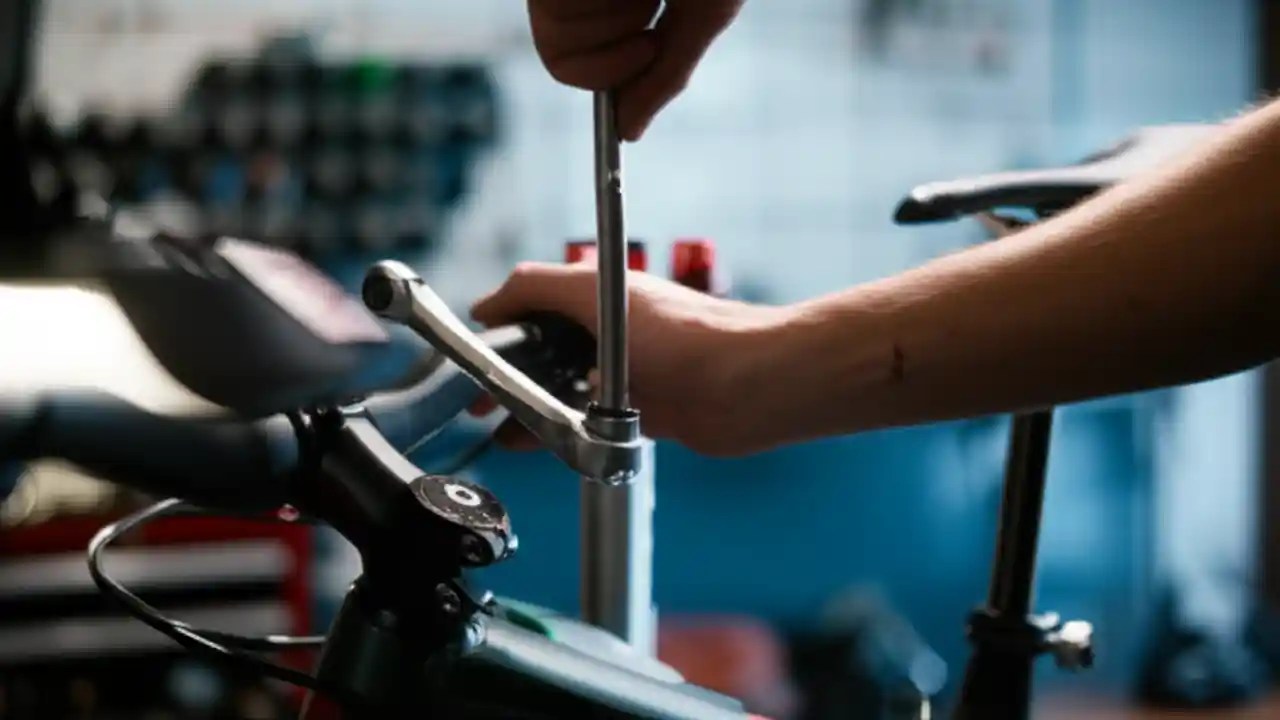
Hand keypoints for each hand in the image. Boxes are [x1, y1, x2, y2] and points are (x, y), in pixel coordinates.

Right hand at [471, 261, 788, 455]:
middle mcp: (607, 329)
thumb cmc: (686, 335)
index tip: (469, 351)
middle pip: (540, 348)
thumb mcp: (598, 294)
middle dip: (504, 370)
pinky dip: (552, 429)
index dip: (497, 324)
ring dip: (524, 403)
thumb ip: (537, 287)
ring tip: (492, 421)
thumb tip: (488, 302)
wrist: (746, 386)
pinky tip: (527, 441)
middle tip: (474, 395)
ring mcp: (623, 370)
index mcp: (598, 293)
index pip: (530, 301)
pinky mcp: (637, 408)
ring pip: (559, 386)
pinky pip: (582, 418)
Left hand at [527, 0, 743, 140]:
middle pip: (556, 55)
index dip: (603, 73)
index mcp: (606, 4)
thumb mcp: (701, 13)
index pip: (569, 62)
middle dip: (606, 49)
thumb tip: (629, 133)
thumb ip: (665, 75)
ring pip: (553, 25)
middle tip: (647, 12)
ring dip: (614, 8)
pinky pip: (556, 0)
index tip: (648, 46)